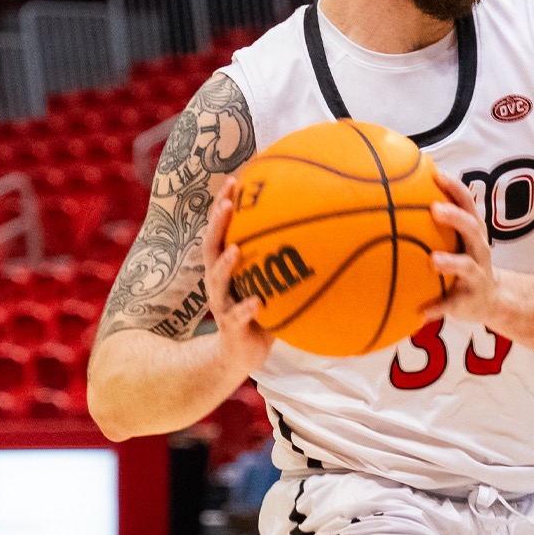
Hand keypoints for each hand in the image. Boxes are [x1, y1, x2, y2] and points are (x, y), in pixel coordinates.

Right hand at [203, 178, 273, 375]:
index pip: (221, 229)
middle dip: (217, 223)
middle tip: (227, 202)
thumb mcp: (272, 283)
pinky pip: (237, 317)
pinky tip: (257, 302)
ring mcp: (222, 304)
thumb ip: (286, 260)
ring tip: (236, 248)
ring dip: (225, 263)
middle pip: (211, 246)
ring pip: (217, 280)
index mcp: (227, 266)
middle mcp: (218, 282)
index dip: (224, 205)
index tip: (235, 179)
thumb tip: (321, 231)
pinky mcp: (230, 328)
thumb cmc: (261, 312)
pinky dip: (245, 309)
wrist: (240, 355)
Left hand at [424, 170, 501, 323]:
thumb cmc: (464, 259)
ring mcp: (477, 274)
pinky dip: (438, 307)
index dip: (455, 188)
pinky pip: (453, 304)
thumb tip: (396, 194)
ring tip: (433, 261)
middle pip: (472, 228)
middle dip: (456, 217)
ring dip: (450, 262)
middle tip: (435, 209)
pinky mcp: (469, 299)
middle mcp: (479, 249)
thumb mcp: (458, 239)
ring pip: (467, 266)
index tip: (436, 174)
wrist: (491, 299)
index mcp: (473, 231)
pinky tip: (420, 312)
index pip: (468, 203)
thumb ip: (437, 221)